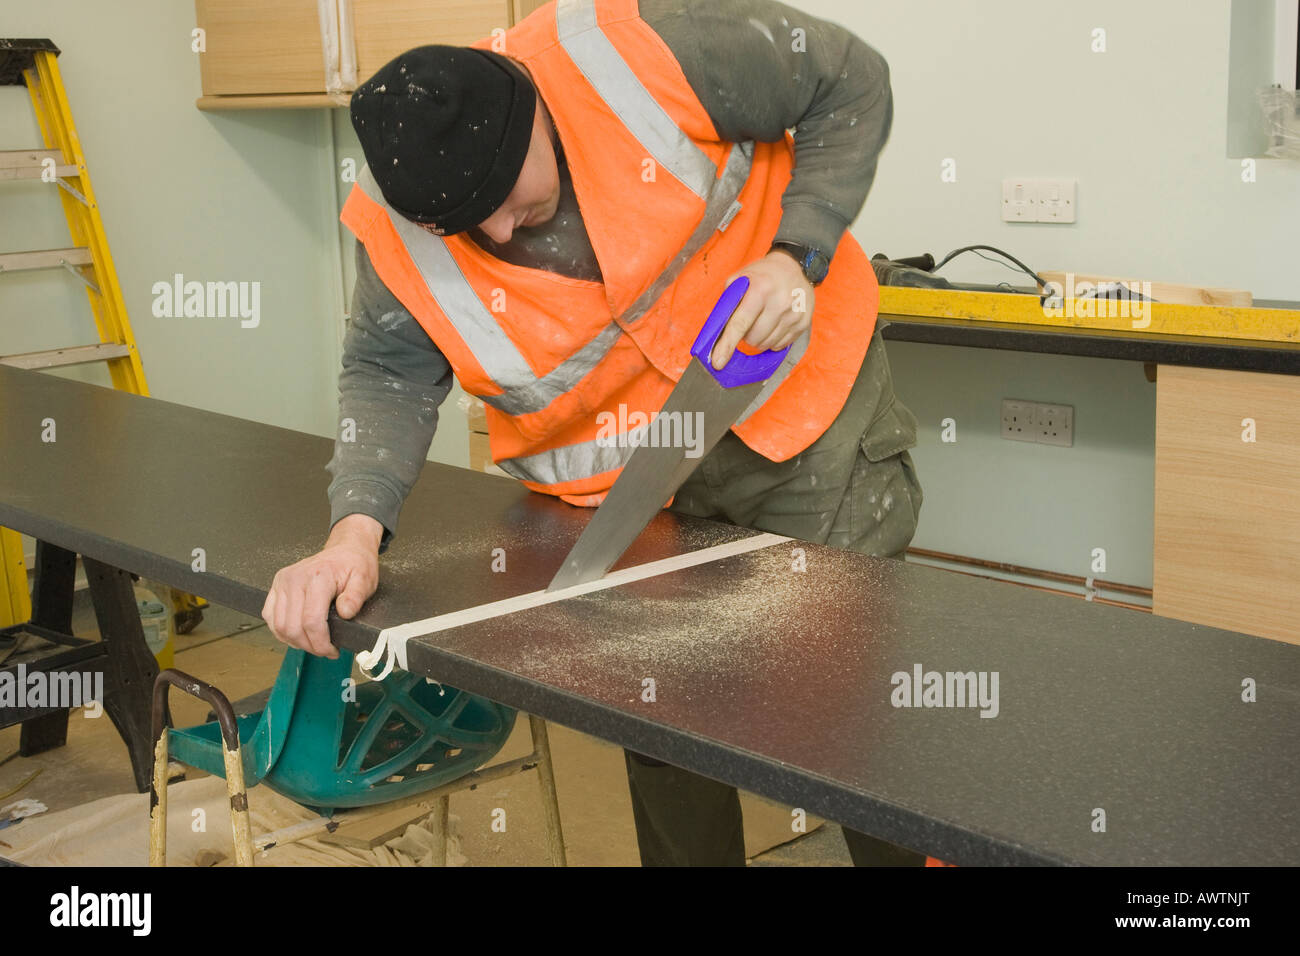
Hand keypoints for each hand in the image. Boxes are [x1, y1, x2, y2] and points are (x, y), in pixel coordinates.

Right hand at [261, 513, 381, 658]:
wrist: (345, 550)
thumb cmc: (354, 565)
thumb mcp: (364, 580)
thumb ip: (356, 596)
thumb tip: (345, 612)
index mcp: (318, 577)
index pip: (311, 621)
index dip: (321, 643)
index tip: (332, 651)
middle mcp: (295, 578)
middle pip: (293, 627)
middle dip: (309, 646)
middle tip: (325, 650)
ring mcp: (282, 582)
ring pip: (279, 626)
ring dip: (295, 642)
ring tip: (313, 644)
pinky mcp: (276, 586)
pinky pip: (269, 616)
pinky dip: (281, 631)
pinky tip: (298, 634)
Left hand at [709, 251, 814, 369]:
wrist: (795, 267)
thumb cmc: (762, 275)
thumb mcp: (740, 280)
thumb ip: (726, 304)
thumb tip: (714, 332)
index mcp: (760, 289)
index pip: (740, 323)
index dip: (727, 344)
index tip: (718, 362)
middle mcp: (780, 303)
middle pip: (753, 339)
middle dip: (746, 334)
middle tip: (750, 319)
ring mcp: (794, 315)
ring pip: (766, 344)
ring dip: (759, 338)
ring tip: (763, 319)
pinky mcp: (803, 324)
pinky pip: (780, 345)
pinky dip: (772, 339)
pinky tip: (775, 322)